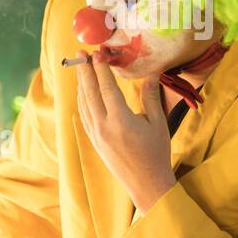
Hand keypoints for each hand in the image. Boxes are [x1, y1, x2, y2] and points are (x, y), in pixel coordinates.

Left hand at [76, 51, 176, 212]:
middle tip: (80, 53)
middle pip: (89, 93)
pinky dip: (82, 100)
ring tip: (80, 67)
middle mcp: (104, 126)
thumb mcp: (158, 123)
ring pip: (83, 104)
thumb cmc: (156, 153)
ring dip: (81, 84)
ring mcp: (96, 135)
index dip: (101, 69)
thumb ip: (151, 97)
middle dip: (84, 71)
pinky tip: (83, 92)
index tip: (97, 53)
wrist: (145, 183)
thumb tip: (152, 73)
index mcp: (121, 121)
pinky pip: (84, 115)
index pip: (107, 88)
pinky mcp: (94, 141)